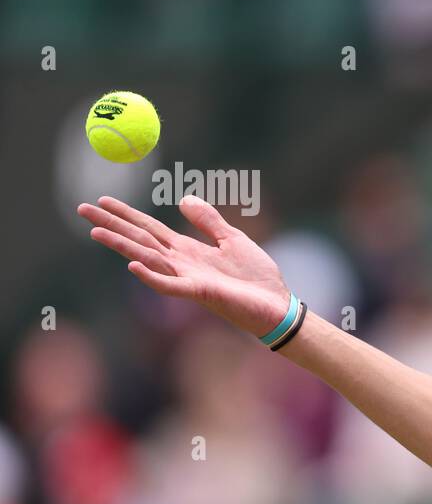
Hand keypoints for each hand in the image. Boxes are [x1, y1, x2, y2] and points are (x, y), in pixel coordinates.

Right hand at [77, 195, 291, 336]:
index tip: (102, 201)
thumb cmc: (257, 277)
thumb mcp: (233, 239)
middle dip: (112, 225)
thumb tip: (183, 199)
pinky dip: (152, 277)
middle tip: (82, 209)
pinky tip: (133, 266)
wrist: (277, 305)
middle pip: (141, 240)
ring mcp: (188, 279)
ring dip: (122, 246)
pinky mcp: (202, 293)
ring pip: (149, 260)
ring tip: (96, 232)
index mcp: (188, 251)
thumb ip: (209, 221)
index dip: (127, 215)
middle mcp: (182, 264)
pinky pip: (171, 286)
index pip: (150, 228)